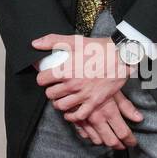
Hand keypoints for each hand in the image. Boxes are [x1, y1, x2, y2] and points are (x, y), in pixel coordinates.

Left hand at [31, 33, 143, 148]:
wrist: (121, 57)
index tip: (47, 77)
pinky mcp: (94, 102)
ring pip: (61, 106)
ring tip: (61, 98)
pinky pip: (78, 116)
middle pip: (50, 94)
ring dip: (58, 103)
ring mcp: (83, 95)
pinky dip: (72, 116)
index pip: (41, 80)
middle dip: (50, 91)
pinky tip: (70, 112)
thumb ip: (52, 41)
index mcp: (65, 69)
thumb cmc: (98, 48)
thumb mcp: (75, 41)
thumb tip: (35, 44)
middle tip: (55, 87)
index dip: (42, 78)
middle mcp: (72, 84)